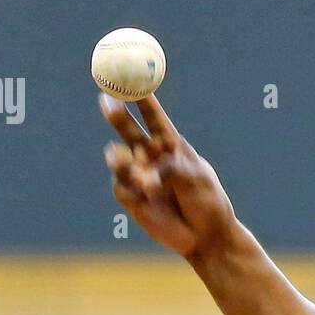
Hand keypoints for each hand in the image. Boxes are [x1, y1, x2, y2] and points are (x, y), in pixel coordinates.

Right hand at [99, 92, 235, 259]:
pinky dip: (132, 187)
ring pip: (119, 158)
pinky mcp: (132, 198)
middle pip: (128, 130)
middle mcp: (150, 156)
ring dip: (122, 159)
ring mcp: (139, 176)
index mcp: (170, 145)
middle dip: (117, 115)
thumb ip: (172, 168)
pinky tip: (146, 192)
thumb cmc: (207, 203)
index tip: (131, 77)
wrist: (206, 238)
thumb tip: (147, 169)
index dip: (141, 97)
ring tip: (128, 163)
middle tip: (107, 101)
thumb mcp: (196, 179)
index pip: (153, 117)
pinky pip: (122, 186)